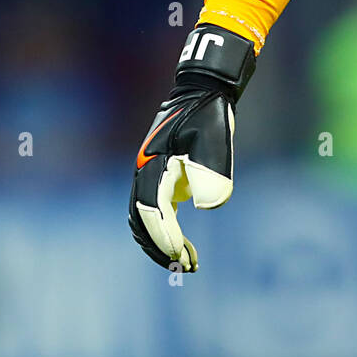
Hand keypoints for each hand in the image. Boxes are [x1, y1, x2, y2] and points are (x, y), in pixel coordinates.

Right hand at [129, 25, 255, 270]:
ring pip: (143, 220)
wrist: (204, 90)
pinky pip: (153, 212)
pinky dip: (163, 231)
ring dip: (159, 243)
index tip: (179, 257)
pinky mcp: (159, 177)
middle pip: (141, 220)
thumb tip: (208, 207)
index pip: (152, 209)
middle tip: (185, 266)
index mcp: (153, 163)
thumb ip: (212, 170)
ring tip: (186, 262)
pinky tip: (182, 246)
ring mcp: (149, 174)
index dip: (164, 235)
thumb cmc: (211, 113)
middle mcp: (145, 171)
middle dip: (160, 246)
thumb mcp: (215, 138)